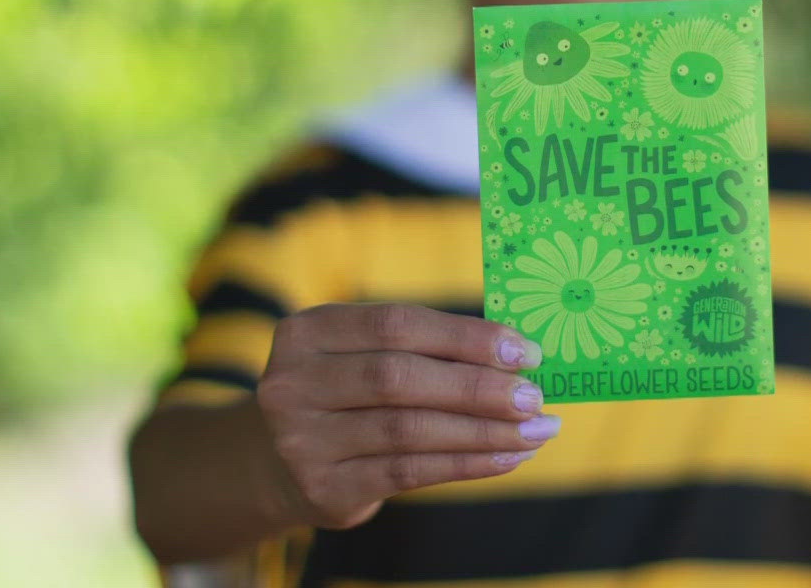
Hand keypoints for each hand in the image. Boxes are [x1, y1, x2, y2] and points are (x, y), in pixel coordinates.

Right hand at [252, 302, 553, 530]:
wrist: (274, 462)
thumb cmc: (344, 394)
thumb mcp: (360, 355)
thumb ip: (423, 347)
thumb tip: (516, 352)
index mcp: (308, 331)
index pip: (396, 323)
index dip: (464, 335)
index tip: (524, 349)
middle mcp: (294, 383)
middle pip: (399, 377)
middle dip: (477, 386)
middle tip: (534, 395)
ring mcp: (303, 439)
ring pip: (409, 430)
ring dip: (483, 431)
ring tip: (536, 430)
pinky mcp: (324, 487)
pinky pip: (409, 472)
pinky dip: (466, 464)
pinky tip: (507, 457)